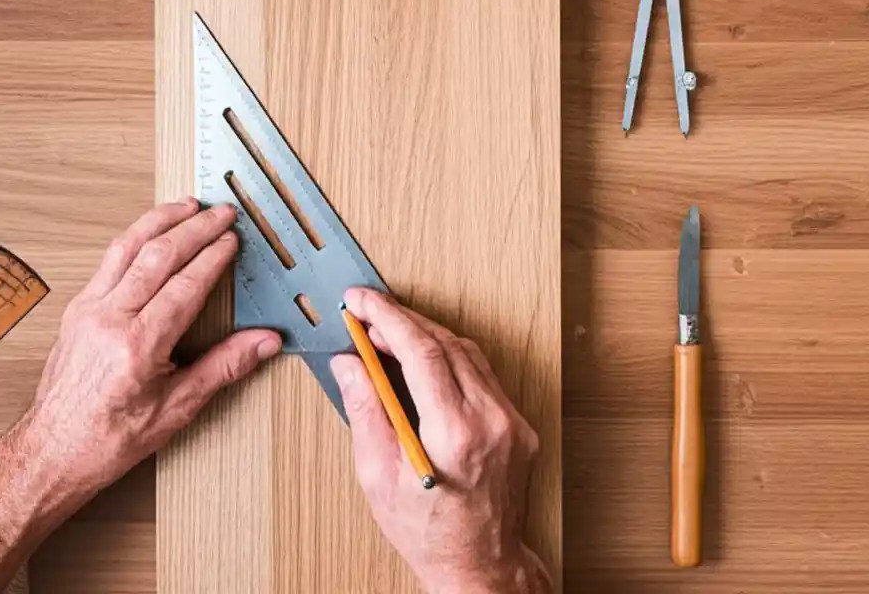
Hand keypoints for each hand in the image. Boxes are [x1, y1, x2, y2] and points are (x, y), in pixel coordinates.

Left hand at [27, 198, 281, 490]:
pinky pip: (108, 262)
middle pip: (157, 256)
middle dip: (194, 228)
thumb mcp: (176, 409)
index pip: (184, 286)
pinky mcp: (76, 310)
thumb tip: (264, 342)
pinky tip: (150, 233)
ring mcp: (87, 310)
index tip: (232, 239)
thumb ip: (223, 367)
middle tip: (221, 213)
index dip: (212, 257)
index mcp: (137, 346)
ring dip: (160, 221)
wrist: (52, 450)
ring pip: (127, 248)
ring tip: (187, 206)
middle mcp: (108, 319)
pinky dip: (134, 239)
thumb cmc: (108, 439)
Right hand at [331, 288, 549, 593]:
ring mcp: (510, 422)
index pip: (421, 351)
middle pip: (445, 343)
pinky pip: (482, 374)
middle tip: (366, 314)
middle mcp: (490, 421)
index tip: (361, 304)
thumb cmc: (428, 532)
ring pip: (467, 352)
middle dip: (401, 320)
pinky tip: (424, 359)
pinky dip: (449, 357)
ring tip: (389, 333)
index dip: (387, 318)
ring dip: (426, 335)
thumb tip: (349, 363)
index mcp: (453, 434)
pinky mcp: (519, 425)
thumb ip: (365, 411)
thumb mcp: (377, 476)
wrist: (480, 564)